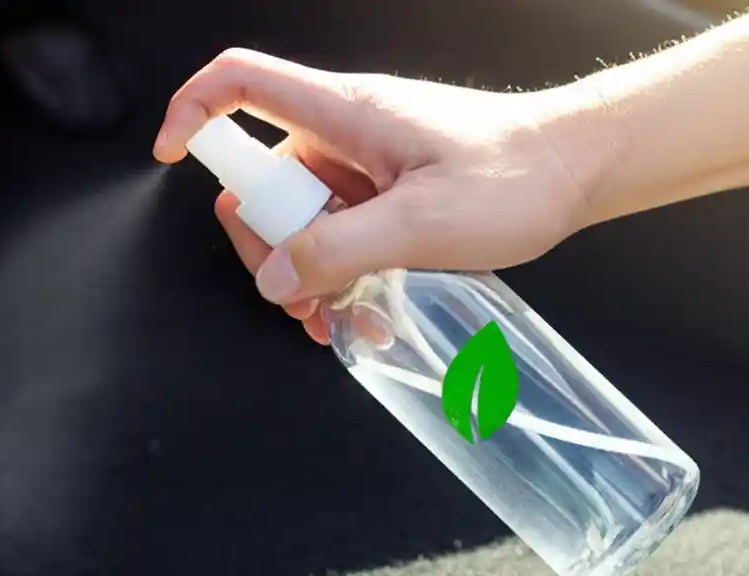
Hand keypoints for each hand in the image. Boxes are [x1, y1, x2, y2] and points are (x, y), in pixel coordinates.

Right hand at [152, 49, 613, 343]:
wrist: (577, 171)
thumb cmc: (517, 178)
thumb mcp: (424, 222)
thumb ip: (340, 249)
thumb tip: (273, 277)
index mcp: (343, 115)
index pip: (240, 83)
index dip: (193, 111)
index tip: (170, 155)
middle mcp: (343, 133)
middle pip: (261, 179)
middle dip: (267, 247)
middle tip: (302, 297)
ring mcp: (363, 165)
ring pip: (300, 217)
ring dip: (306, 273)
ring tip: (337, 319)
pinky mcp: (385, 192)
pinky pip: (337, 230)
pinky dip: (338, 271)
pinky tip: (362, 309)